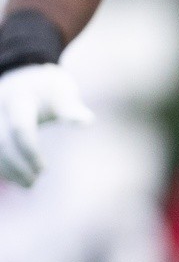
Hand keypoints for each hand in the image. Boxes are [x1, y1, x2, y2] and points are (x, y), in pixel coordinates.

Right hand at [0, 64, 92, 186]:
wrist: (23, 76)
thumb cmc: (49, 88)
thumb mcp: (61, 89)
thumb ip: (70, 106)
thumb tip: (86, 120)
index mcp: (20, 99)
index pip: (20, 129)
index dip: (30, 152)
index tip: (43, 170)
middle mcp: (0, 110)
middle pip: (1, 143)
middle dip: (15, 166)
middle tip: (33, 182)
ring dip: (6, 169)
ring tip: (28, 184)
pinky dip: (2, 165)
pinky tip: (15, 178)